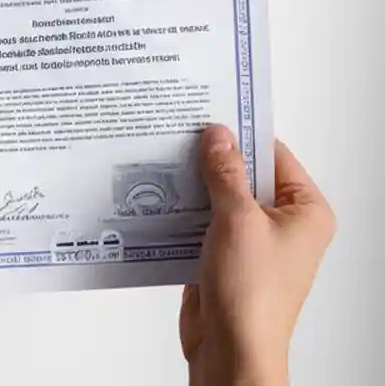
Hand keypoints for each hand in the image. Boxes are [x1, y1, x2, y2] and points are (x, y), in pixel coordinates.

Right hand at [179, 126, 335, 385]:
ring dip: (195, 187)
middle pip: (246, 177)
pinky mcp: (227, 258)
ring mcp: (255, 243)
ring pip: (222, 200)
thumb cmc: (251, 292)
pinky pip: (205, 223)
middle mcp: (285, 226)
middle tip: (180, 135)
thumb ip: (225, 173)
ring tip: (164, 162)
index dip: (243, 136)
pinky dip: (185, 212)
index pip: (275, 157)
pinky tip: (159, 198)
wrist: (231, 347)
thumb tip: (218, 135)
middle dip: (213, 161)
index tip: (211, 117)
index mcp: (306, 212)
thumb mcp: (237, 219)